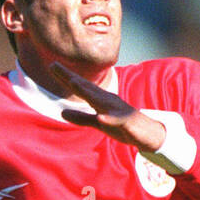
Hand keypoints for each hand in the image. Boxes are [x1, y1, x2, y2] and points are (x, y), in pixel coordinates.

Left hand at [51, 62, 166, 151]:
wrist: (147, 134)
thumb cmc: (122, 126)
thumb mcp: (98, 123)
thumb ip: (81, 117)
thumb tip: (62, 112)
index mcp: (100, 100)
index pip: (80, 86)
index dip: (65, 76)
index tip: (51, 65)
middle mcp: (107, 100)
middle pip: (86, 87)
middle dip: (70, 77)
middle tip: (53, 65)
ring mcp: (116, 110)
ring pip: (100, 100)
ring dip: (87, 91)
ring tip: (73, 82)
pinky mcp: (126, 123)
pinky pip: (116, 121)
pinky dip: (108, 119)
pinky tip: (100, 118)